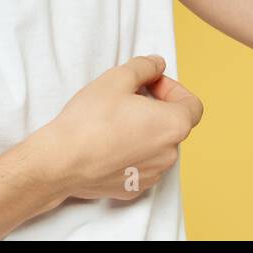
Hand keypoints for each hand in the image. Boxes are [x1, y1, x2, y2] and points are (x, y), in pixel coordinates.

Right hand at [23, 54, 203, 208]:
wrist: (59, 162)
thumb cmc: (89, 120)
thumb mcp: (118, 77)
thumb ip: (145, 66)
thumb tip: (157, 65)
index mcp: (174, 126)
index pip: (193, 105)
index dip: (173, 89)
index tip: (150, 85)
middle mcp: (169, 154)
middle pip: (174, 125)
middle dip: (156, 108)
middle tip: (128, 98)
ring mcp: (152, 174)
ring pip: (157, 145)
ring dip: (144, 131)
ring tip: (115, 121)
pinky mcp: (133, 188)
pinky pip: (141, 164)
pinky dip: (132, 152)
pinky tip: (108, 143)